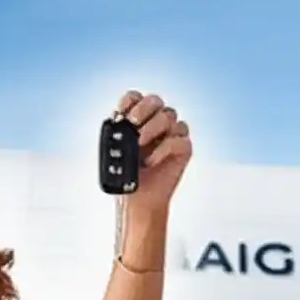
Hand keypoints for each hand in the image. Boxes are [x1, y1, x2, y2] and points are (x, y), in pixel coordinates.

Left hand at [115, 89, 192, 212]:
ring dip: (152, 128)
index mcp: (138, 120)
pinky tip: (150, 161)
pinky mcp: (183, 149)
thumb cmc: (127, 176)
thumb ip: (118, 132)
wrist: (138, 201)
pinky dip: (163, 148)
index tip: (121, 113)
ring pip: (168, 116)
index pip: (136, 97)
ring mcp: (172, 134)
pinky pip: (178, 139)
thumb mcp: (116, 152)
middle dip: (143, 108)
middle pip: (155, 100)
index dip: (129, 101)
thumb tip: (117, 119)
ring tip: (138, 145)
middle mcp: (156, 123)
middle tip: (133, 123)